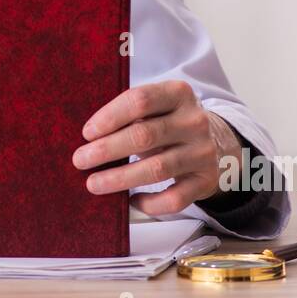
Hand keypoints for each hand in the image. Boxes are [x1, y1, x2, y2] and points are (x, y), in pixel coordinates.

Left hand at [71, 79, 244, 216]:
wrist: (216, 141)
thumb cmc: (170, 122)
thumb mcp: (157, 106)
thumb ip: (131, 114)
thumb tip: (88, 137)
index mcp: (178, 93)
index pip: (141, 99)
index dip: (110, 116)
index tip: (87, 133)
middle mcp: (194, 121)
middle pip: (144, 135)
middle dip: (107, 149)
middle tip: (80, 160)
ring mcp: (203, 152)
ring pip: (157, 169)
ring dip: (120, 178)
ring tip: (93, 184)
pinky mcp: (206, 180)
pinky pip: (175, 198)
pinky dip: (150, 203)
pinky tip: (131, 201)